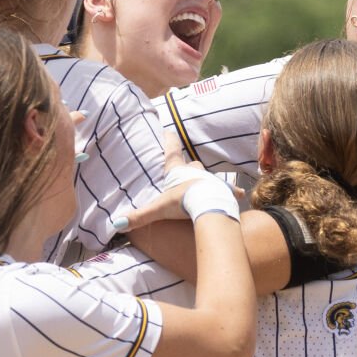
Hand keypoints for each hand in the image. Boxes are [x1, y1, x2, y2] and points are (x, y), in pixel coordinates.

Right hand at [112, 134, 240, 232]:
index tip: (167, 132)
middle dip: (187, 166)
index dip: (169, 140)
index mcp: (177, 172)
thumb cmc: (183, 202)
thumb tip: (117, 223)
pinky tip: (238, 194)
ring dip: (205, 180)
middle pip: (191, 164)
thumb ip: (139, 216)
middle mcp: (195, 172)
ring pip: (208, 176)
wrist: (209, 206)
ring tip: (204, 185)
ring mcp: (211, 180)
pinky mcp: (224, 191)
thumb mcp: (158, 209)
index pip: (172, 150)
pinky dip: (232, 192)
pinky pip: (229, 190)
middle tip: (184, 169)